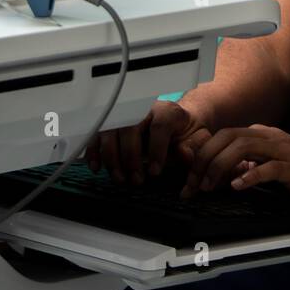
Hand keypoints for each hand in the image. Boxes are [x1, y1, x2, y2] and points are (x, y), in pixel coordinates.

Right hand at [87, 100, 210, 184]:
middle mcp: (144, 109)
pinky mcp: (112, 124)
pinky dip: (94, 151)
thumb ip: (193, 148)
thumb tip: (186, 155)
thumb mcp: (195, 138)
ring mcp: (126, 115)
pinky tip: (97, 167)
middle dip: (131, 157)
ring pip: (111, 131)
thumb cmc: (183, 132)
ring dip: (112, 158)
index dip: (157, 150)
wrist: (174, 121)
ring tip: (120, 178)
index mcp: (167, 111)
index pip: (160, 126)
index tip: (155, 172)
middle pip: (130, 128)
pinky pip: (97, 135)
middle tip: (136, 179)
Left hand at [185, 124, 289, 207]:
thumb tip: (215, 170)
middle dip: (206, 158)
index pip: (223, 135)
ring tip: (210, 185)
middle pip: (229, 137)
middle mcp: (268, 137)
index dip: (203, 154)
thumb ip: (243, 161)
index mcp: (259, 133)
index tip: (192, 176)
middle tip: (195, 182)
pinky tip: (237, 185)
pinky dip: (250, 175)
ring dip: (221, 166)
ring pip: (244, 148)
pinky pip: (268, 168)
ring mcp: (281, 150)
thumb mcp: (265, 160)